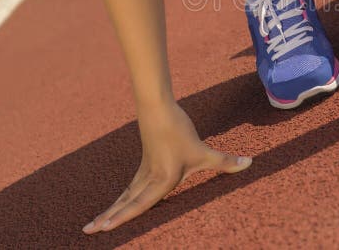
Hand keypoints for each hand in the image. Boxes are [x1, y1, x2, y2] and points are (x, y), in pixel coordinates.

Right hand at [82, 101, 250, 233]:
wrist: (158, 108)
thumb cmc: (179, 131)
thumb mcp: (204, 151)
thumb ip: (226, 161)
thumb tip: (250, 163)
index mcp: (161, 180)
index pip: (140, 203)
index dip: (124, 216)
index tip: (105, 227)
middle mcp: (149, 178)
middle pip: (126, 202)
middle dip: (109, 218)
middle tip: (88, 231)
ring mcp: (144, 171)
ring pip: (125, 195)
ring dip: (111, 209)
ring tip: (94, 224)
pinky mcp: (144, 163)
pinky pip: (130, 186)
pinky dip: (121, 198)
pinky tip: (117, 204)